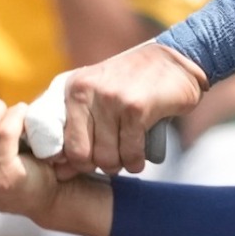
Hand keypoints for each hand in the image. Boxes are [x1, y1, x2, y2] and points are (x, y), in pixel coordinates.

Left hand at [50, 38, 207, 175]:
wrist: (174, 63)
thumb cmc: (133, 85)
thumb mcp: (97, 94)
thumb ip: (76, 127)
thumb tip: (60, 172)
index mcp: (73, 89)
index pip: (60, 142)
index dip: (74, 160)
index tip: (88, 162)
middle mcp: (87, 91)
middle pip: (81, 155)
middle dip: (98, 164)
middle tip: (113, 159)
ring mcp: (111, 99)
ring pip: (107, 157)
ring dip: (120, 164)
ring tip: (127, 155)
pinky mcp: (136, 109)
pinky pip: (130, 153)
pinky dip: (135, 162)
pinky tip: (139, 157)